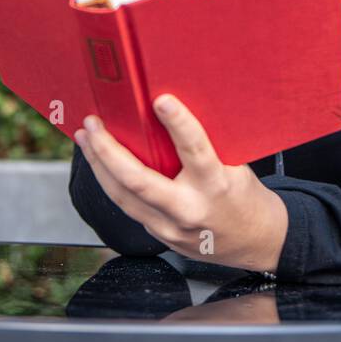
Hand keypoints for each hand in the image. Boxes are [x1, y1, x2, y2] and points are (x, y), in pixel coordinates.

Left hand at [74, 95, 289, 273]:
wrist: (255, 241)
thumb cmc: (243, 195)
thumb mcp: (235, 165)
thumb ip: (204, 146)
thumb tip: (168, 110)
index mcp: (217, 185)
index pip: (195, 150)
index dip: (178, 123)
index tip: (161, 100)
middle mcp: (191, 209)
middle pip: (140, 181)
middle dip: (109, 151)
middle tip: (92, 125)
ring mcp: (172, 228)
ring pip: (124, 196)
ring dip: (99, 165)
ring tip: (85, 139)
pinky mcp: (161, 236)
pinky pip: (129, 206)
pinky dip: (111, 182)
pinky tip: (100, 165)